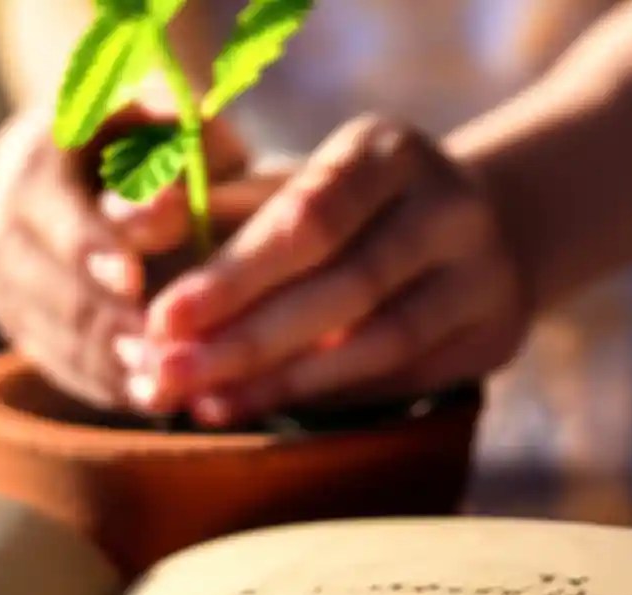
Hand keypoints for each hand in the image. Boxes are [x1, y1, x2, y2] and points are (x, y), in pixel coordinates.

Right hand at [0, 105, 249, 408]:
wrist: (112, 161)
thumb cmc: (165, 137)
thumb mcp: (178, 124)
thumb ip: (178, 148)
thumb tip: (167, 207)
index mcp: (38, 149)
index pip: (51, 201)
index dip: (87, 243)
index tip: (132, 278)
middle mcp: (4, 211)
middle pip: (39, 274)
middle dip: (98, 316)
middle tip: (152, 349)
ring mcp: (2, 272)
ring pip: (45, 324)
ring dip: (102, 360)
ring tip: (158, 385)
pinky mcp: (18, 319)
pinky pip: (54, 358)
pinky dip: (101, 382)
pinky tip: (148, 400)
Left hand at [127, 115, 532, 424]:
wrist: (481, 229)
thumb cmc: (353, 209)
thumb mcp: (296, 187)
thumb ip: (221, 214)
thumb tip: (136, 241)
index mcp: (390, 151)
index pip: (309, 217)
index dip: (234, 275)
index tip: (161, 321)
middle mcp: (450, 206)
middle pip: (346, 284)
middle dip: (246, 340)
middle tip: (165, 380)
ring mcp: (485, 274)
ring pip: (381, 343)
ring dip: (284, 381)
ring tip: (205, 405)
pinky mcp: (495, 335)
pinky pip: (404, 378)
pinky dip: (330, 396)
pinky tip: (268, 406)